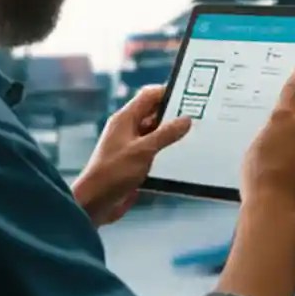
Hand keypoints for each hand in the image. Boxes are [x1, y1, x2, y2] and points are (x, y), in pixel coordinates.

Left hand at [72, 86, 190, 226]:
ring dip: (172, 135)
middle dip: (174, 115)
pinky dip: (167, 151)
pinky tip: (184, 156)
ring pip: (156, 133)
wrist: (95, 203)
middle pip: (154, 114)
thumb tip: (186, 119)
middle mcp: (128, 129)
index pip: (149, 96)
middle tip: (200, 116)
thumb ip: (165, 134)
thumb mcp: (143, 151)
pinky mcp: (135, 162)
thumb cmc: (114, 172)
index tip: (190, 95)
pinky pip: (154, 151)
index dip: (168, 92)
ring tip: (197, 135)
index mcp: (125, 119)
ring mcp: (131, 146)